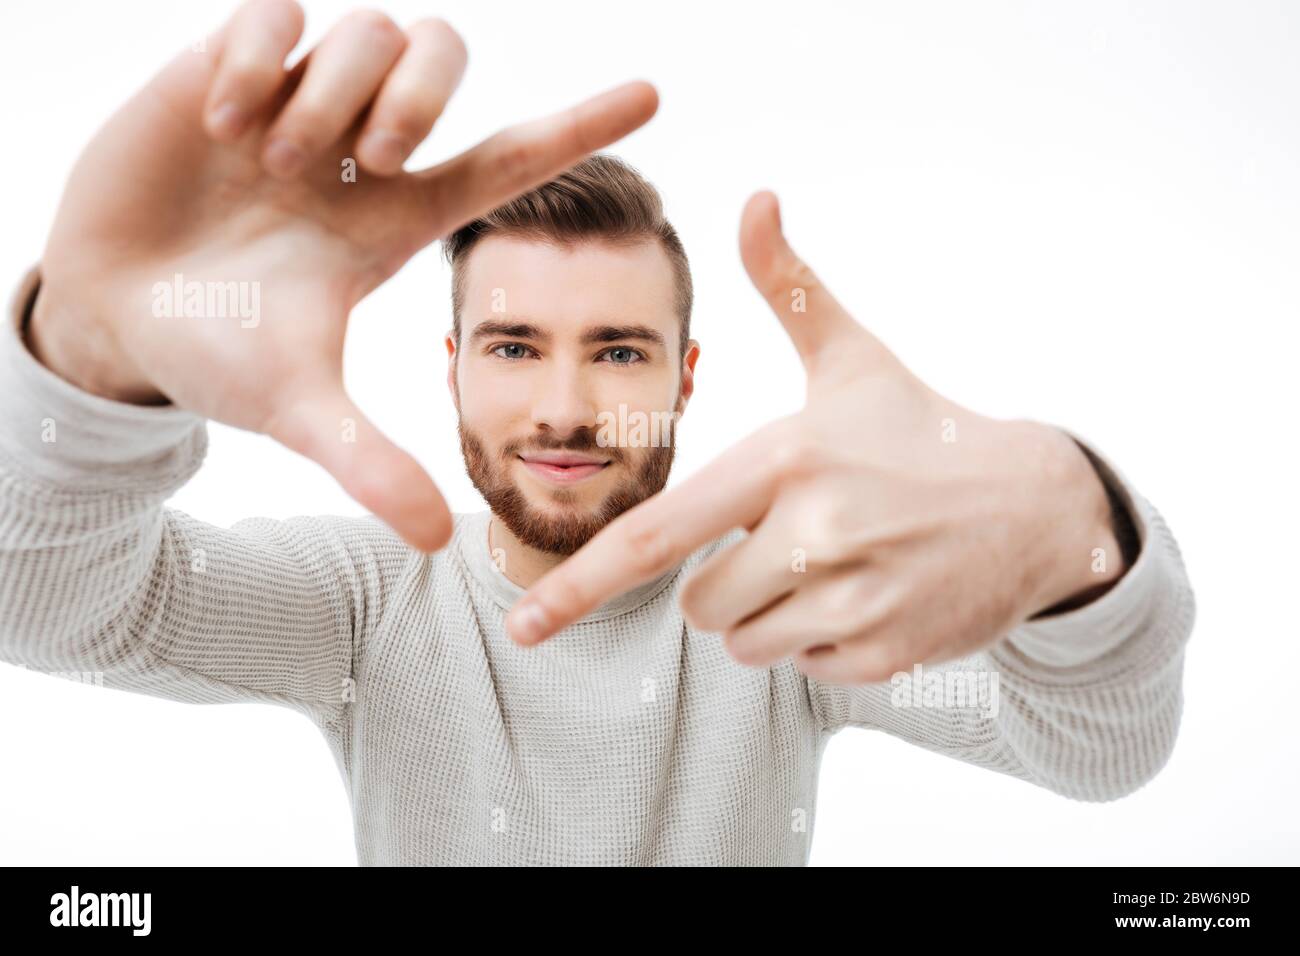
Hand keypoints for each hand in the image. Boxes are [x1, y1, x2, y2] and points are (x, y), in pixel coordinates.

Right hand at [26, 0, 656, 551]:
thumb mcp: (296, 408)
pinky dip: (254, 61)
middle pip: (444, 58)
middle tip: (361, 164)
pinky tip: (217, 122)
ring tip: (267, 162)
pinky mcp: (229, 65)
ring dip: (327, 99)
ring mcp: (299, 103)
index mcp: (398, 219)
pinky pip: (277, 14)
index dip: (583, 128)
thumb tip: (433, 542)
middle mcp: (361, 152)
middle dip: (418, 100)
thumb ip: (367, 462)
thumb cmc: (214, 355)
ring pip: (369, 32)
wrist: (111, 314)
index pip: (510, 159)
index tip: (654, 97)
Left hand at [505, 191, 1124, 682]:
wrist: (1036, 508)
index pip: (659, 534)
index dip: (578, 583)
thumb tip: (756, 197)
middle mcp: (814, 534)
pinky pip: (804, 668)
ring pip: (746, 644)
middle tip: (791, 536)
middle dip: (725, 581)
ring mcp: (854, 600)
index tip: (519, 625)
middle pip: (697, 603)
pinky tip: (870, 592)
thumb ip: (788, 287)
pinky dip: (821, 640)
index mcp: (784, 458)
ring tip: (834, 561)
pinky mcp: (886, 653)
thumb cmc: (919, 429)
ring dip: (770, 615)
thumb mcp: (851, 358)